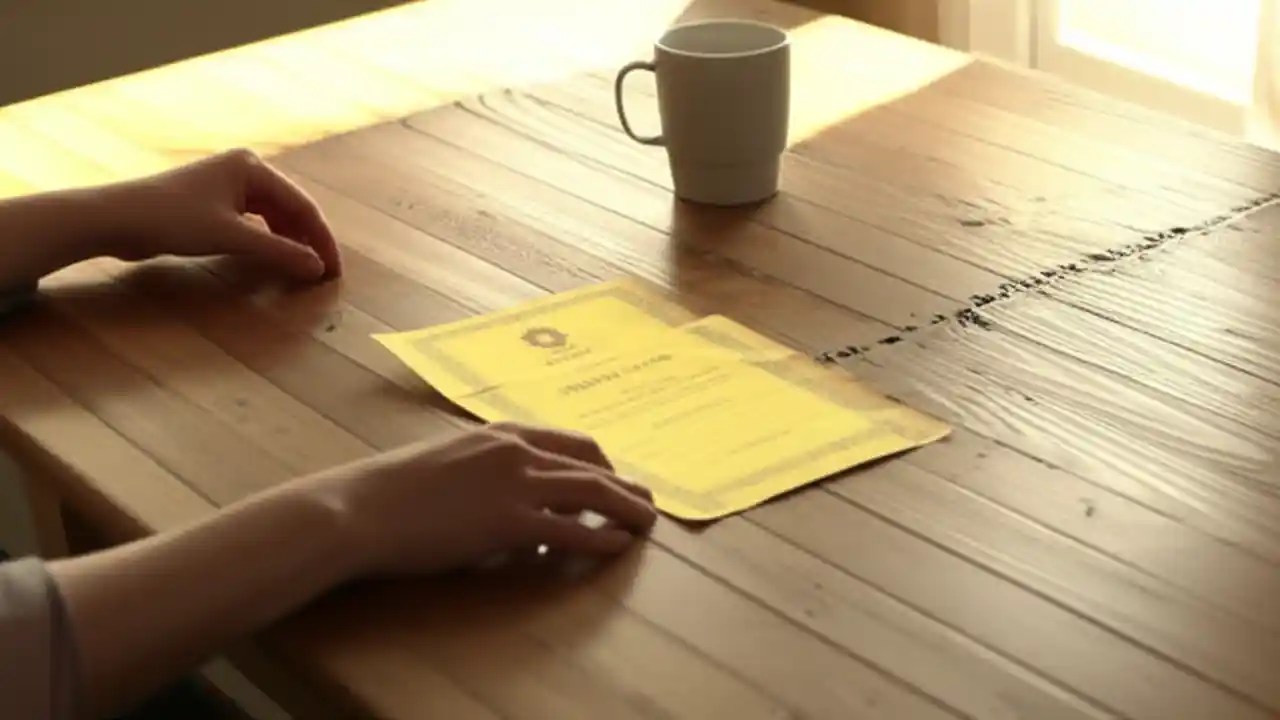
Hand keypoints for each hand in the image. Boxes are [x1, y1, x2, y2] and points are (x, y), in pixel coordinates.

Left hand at [98, 149, 340, 279]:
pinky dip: (267, 239)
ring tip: (301, 267)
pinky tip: (271, 256)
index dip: (321, 239)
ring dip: (288, 240)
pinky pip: (254, 220)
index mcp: (253, 167)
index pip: (302, 205)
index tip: (333, 270)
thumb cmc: (172, 219)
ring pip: (273, 214)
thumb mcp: (231, 237)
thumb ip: (278, 252)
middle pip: (290, 207)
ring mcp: (227, 184)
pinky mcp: (212, 201)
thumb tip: (318, 267)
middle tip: (322, 272)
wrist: (115, 218)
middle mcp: (244, 169)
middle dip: (307, 239)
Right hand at [312, 422, 658, 576]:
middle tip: (644, 502)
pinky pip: (572, 529)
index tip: (613, 477)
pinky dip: (602, 538)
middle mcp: (516, 450)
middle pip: (590, 462)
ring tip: (646, 523)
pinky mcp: (510, 522)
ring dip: (626, 508)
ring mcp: (516, 484)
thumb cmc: (393, 491)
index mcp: (501, 433)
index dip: (599, 462)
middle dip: (623, 483)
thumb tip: (507, 498)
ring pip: (592, 492)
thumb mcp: (448, 464)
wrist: (363, 507)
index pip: (569, 442)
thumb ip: (485, 473)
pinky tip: (619, 546)